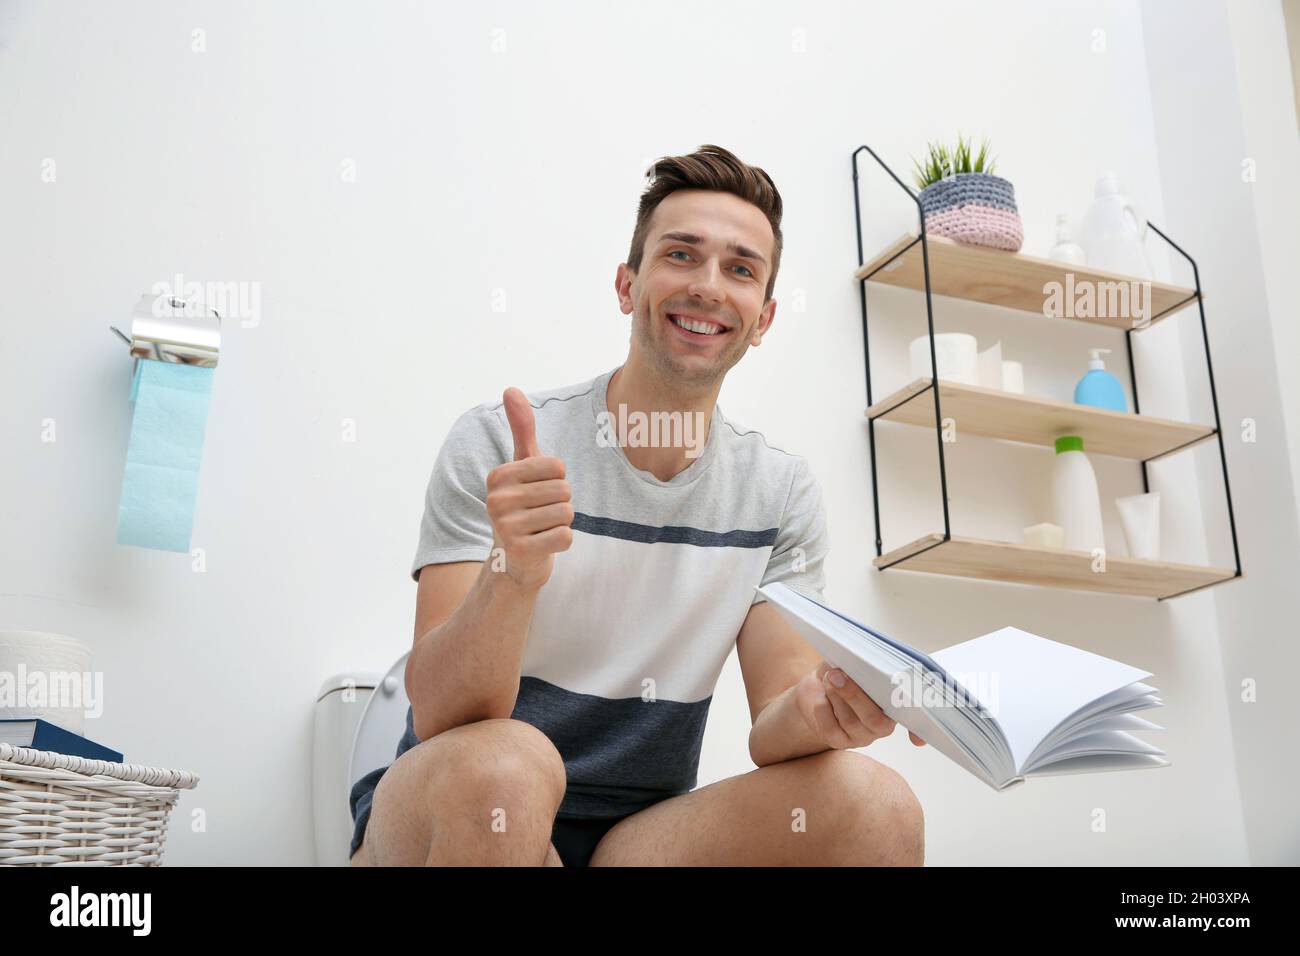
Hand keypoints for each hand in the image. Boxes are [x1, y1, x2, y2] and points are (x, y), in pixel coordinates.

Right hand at [486, 387, 574, 590]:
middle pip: (564, 490)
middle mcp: (497, 500)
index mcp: (498, 476)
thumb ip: (521, 429)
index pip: (557, 466)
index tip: (537, 494)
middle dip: (560, 504)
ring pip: (567, 513)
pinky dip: (561, 543)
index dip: (557, 481)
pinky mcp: (521, 551)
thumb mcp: (522, 467)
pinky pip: (566, 537)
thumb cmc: (523, 507)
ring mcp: (506, 527)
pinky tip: (542, 546)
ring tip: (541, 529)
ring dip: (561, 524)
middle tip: (540, 515)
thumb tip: (510, 389)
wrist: (513, 562)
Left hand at [794, 660, 927, 749]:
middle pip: (875, 720)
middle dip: (855, 695)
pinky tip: (821, 696)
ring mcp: (861, 736)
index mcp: (895, 705)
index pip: (914, 721)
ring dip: (837, 697)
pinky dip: (823, 709)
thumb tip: (866, 658)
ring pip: (852, 723)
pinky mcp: (839, 741)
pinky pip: (831, 729)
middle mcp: (882, 725)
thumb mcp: (856, 661)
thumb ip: (866, 662)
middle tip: (838, 674)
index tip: (918, 736)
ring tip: (829, 678)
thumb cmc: (844, 670)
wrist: (817, 685)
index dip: (917, 730)